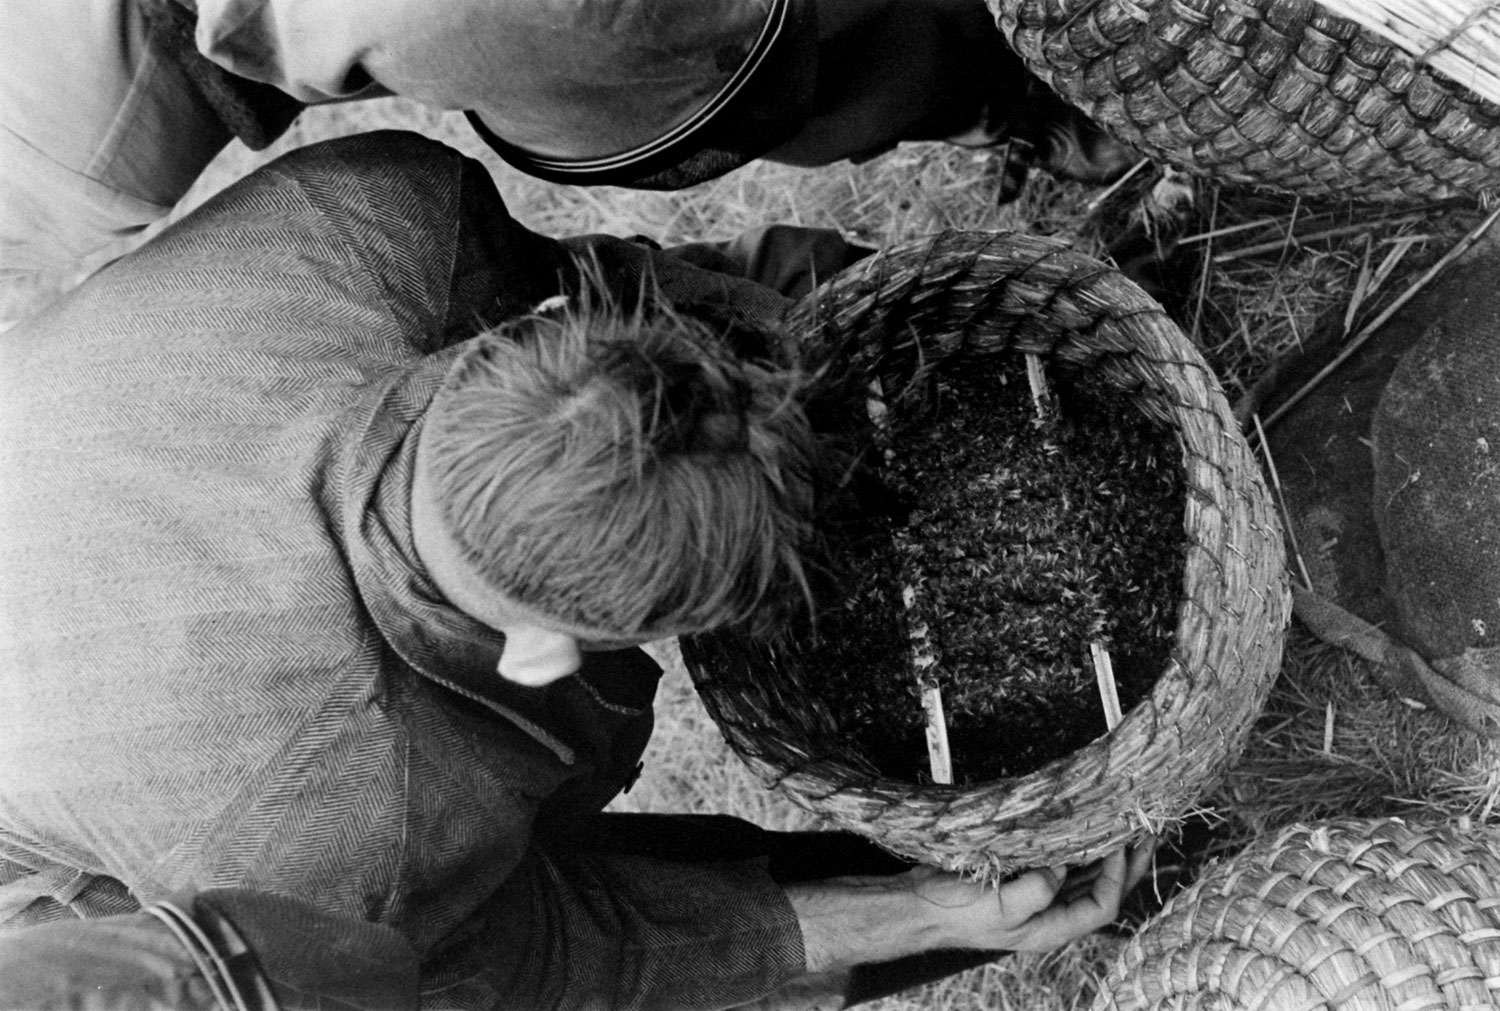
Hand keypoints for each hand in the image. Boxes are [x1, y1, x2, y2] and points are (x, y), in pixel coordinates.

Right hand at [787, 840, 1155, 971]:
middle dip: (1127, 862)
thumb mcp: (1000, 905)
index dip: (1116, 875)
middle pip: (1103, 891)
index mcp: (1050, 929)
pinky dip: (1077, 846)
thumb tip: (1066, 864)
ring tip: (1124, 824)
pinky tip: (1081, 827)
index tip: (1118, 842)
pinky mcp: (1021, 878)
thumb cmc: (954, 911)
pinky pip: (1061, 863)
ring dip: (1106, 852)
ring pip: (1086, 877)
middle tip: (1148, 831)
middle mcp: (1049, 915)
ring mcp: (1036, 897)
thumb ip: (1038, 888)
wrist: (916, 906)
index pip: (1102, 905)